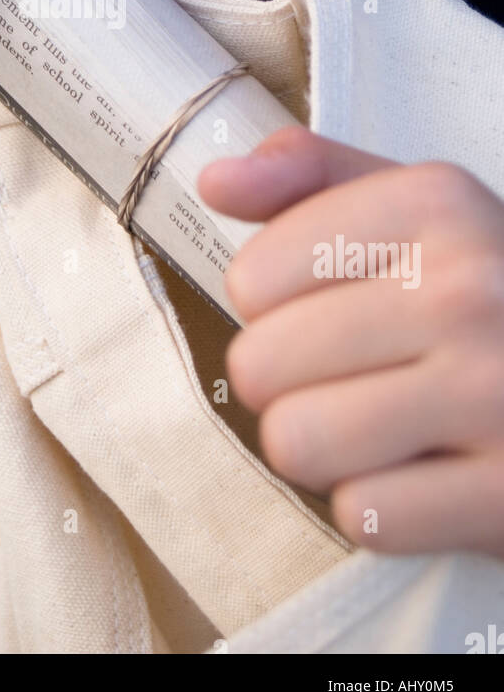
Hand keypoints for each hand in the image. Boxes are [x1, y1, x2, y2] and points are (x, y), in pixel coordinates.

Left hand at [198, 127, 503, 556]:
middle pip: (261, 364)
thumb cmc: (491, 291)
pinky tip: (427, 473)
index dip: (274, 307)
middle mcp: (467, 290)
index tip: (332, 308)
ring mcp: (493, 392)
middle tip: (350, 379)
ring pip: (297, 442)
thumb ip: (307, 177)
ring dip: (323, 450)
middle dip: (287, 384)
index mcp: (435, 204)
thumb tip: (215, 182)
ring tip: (378, 427)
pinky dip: (382, 508)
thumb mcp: (418, 207)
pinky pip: (363, 514)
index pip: (253, 279)